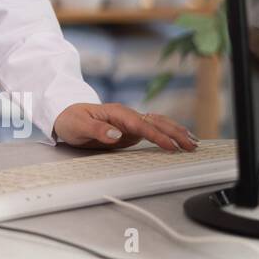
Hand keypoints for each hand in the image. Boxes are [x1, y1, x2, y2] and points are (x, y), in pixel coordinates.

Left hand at [53, 102, 199, 150]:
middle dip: (175, 133)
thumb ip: (97, 130)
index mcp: (116, 113)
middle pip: (155, 122)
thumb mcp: (78, 126)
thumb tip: (116, 134)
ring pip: (158, 124)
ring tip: (193, 142)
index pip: (141, 125)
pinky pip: (153, 130)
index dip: (157, 135)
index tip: (171, 146)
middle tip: (192, 145)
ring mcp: (129, 122)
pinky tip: (178, 138)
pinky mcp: (130, 129)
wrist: (64, 115)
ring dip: (176, 132)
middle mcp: (126, 116)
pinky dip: (168, 133)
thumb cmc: (70, 119)